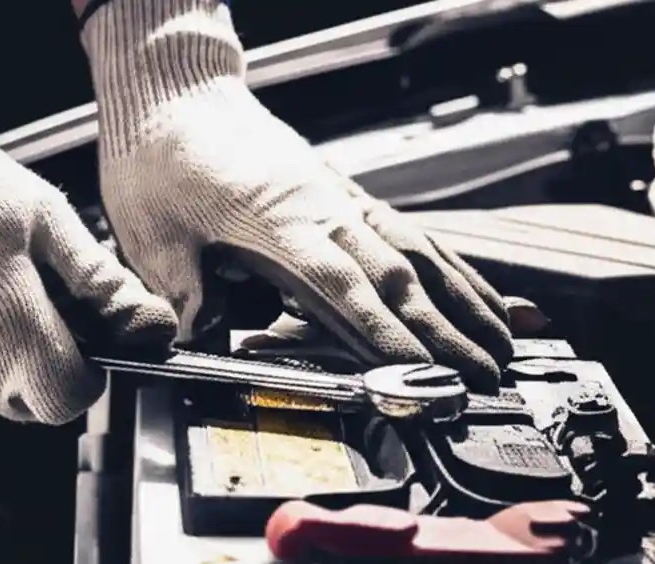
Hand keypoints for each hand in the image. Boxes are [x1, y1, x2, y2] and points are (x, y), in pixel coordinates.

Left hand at [82, 0, 511, 389]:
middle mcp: (323, 210)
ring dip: (465, 301)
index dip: (382, 336)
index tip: (420, 374)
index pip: (340, 290)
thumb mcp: (150, 233)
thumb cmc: (160, 160)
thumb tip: (196, 340)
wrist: (175, 94)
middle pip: (397, 278)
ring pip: (418, 253)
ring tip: (504, 343)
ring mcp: (341, 199)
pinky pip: (410, 231)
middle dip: (447, 334)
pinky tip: (472, 290)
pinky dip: (449, 265)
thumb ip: (183, 291)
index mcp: (277, 225)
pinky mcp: (345, 192)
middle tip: (488, 377)